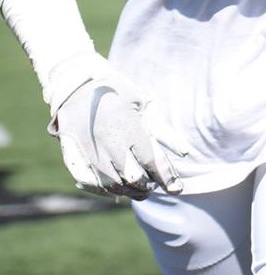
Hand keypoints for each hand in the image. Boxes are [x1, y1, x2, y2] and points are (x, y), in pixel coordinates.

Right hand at [47, 53, 180, 199]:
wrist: (78, 83)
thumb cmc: (118, 91)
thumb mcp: (145, 104)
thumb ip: (164, 132)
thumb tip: (185, 153)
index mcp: (128, 127)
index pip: (150, 161)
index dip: (165, 177)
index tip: (176, 188)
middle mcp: (107, 141)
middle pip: (131, 176)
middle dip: (146, 186)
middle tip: (153, 188)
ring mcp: (88, 150)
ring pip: (109, 183)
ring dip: (126, 191)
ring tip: (138, 191)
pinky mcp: (71, 154)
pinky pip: (86, 181)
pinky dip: (101, 190)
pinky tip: (113, 191)